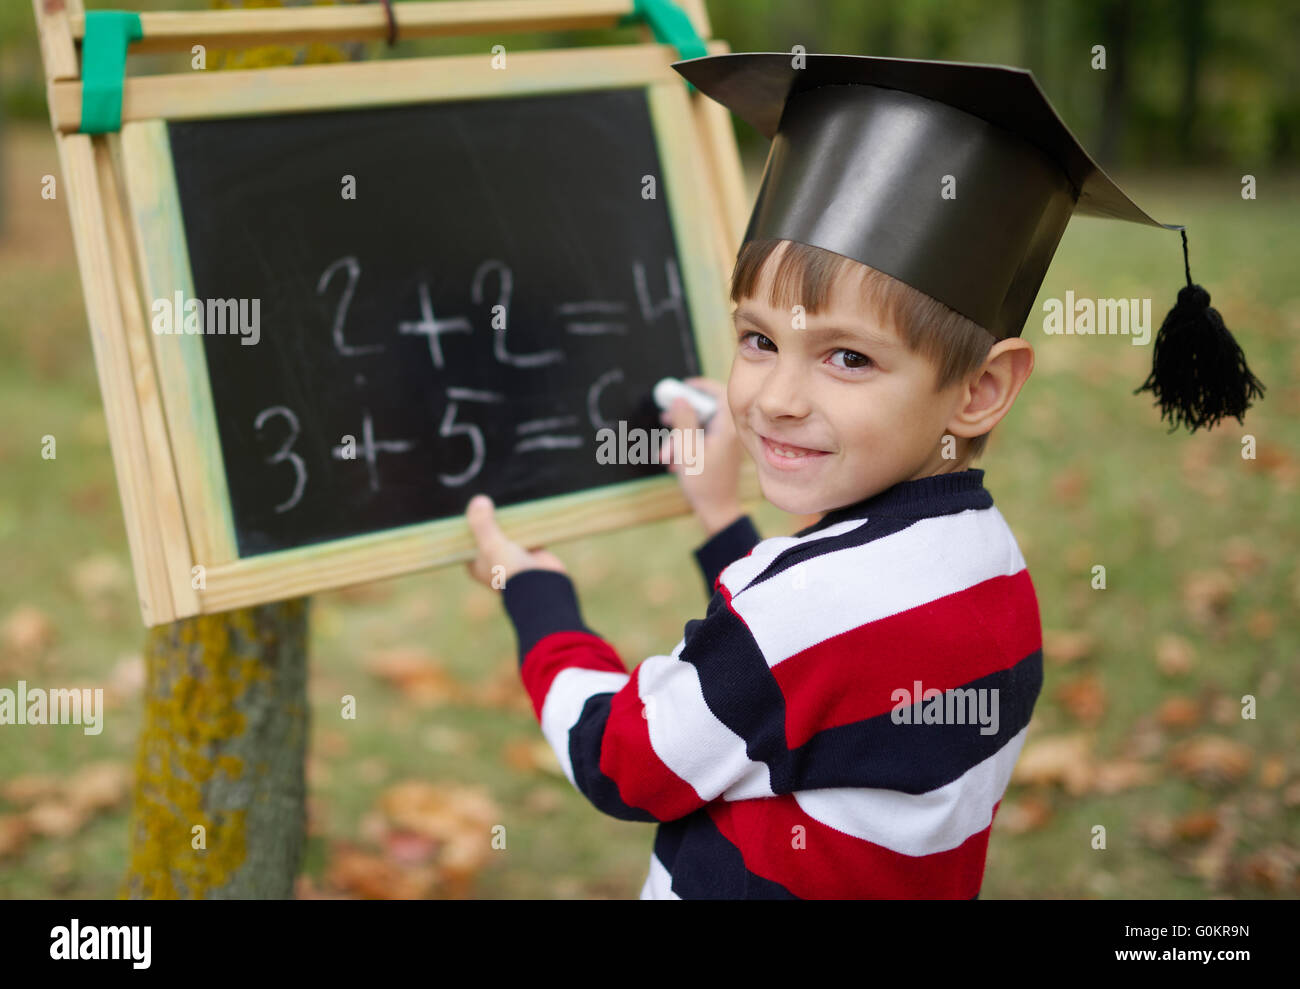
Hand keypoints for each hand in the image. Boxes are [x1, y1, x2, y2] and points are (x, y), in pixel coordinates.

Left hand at [464, 494, 567, 589]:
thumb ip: (483, 523)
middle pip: (489, 534)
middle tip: (487, 500)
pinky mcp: (532, 552)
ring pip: (509, 533)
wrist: (543, 587)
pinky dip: (526, 524)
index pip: (469, 541)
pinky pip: (527, 533)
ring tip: (505, 502)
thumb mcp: (491, 544)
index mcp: (477, 565)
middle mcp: (493, 561)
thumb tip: (478, 500)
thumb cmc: (510, 570)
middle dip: (491, 520)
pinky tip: (524, 509)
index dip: (469, 526)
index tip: (471, 509)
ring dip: (509, 522)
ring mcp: (513, 557)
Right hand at [658, 377, 743, 534]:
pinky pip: (700, 441)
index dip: (700, 386)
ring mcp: (725, 444)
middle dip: (681, 416)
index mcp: (727, 429)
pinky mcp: (719, 453)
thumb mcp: (687, 450)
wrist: (716, 512)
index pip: (719, 394)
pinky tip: (673, 463)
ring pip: (699, 428)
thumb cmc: (703, 484)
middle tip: (664, 417)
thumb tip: (681, 399)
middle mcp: (729, 433)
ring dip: (678, 438)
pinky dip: (685, 448)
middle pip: (705, 411)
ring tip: (665, 454)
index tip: (682, 386)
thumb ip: (684, 422)